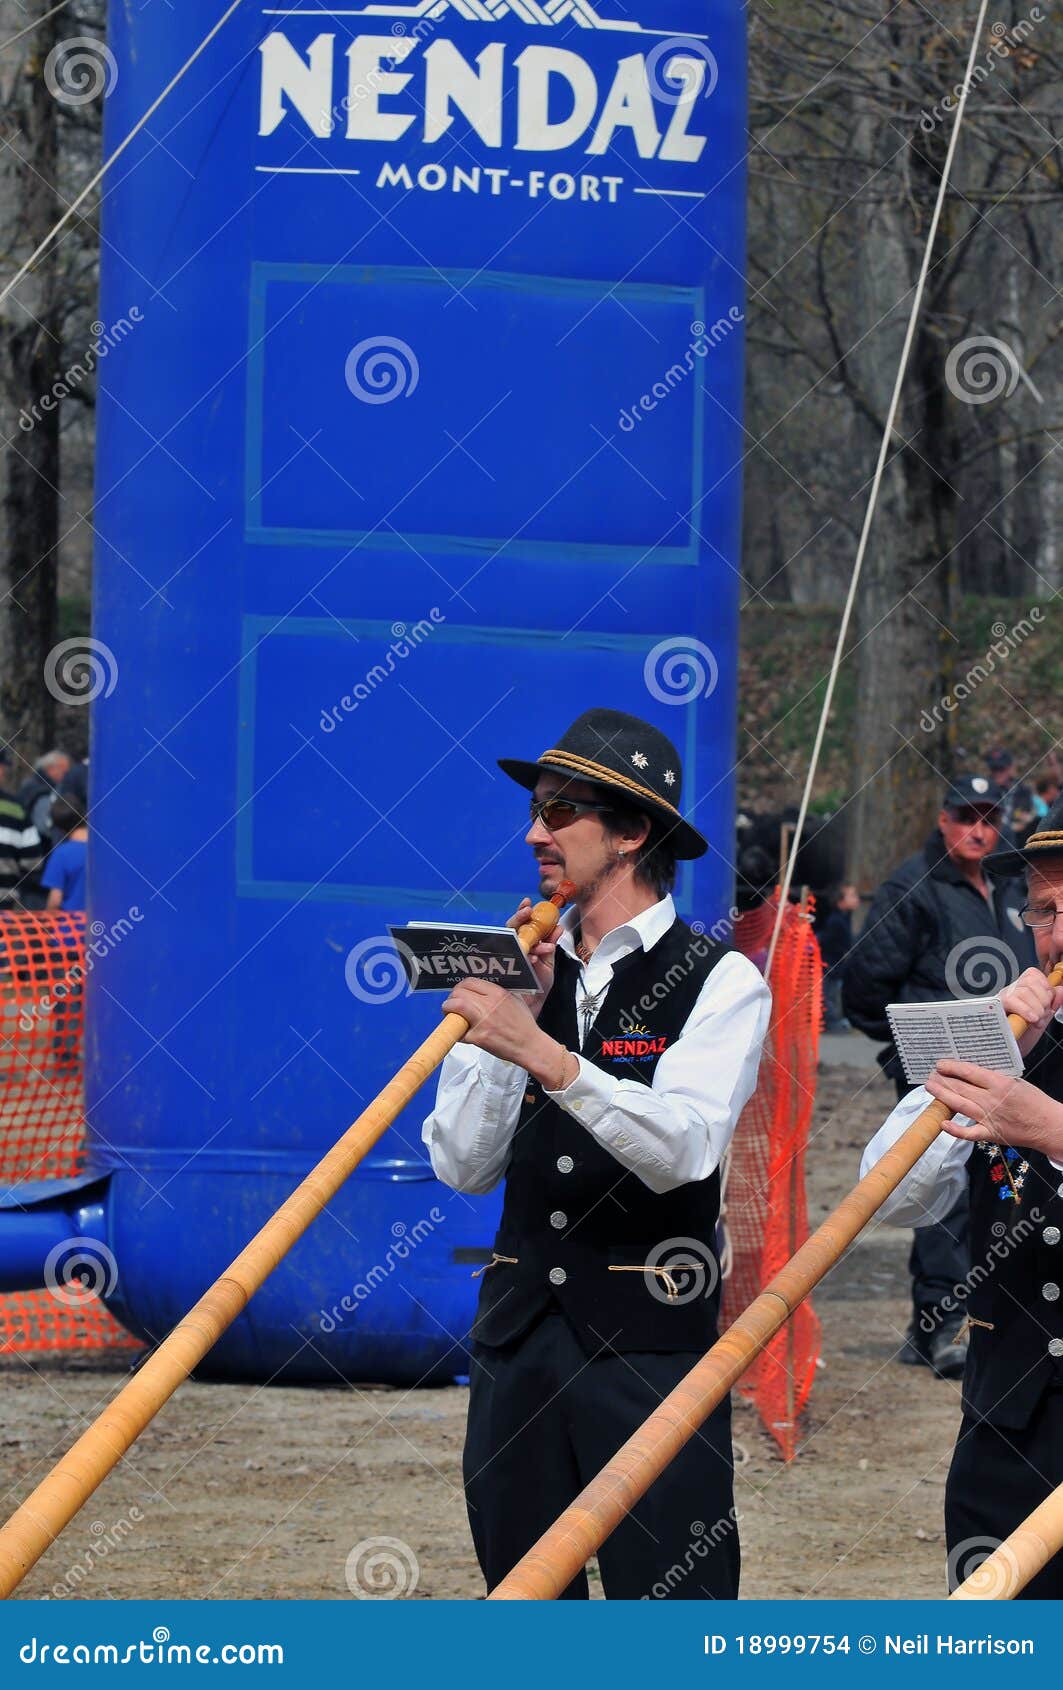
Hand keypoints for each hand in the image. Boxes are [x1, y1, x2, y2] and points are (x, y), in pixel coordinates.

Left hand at [444, 979, 559, 1075]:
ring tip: (451, 1016)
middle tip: (452, 1006)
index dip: (461, 987)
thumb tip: (480, 991)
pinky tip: (462, 1034)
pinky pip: (460, 1031)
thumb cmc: (524, 1025)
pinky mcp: (479, 1037)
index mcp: (498, 993)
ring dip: (448, 1010)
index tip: (460, 994)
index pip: (469, 982)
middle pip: (459, 992)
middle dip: (452, 998)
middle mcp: (489, 1003)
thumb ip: (497, 993)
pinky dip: (457, 1033)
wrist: (529, 1045)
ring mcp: (483, 1020)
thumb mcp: (514, 1000)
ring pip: (455, 1006)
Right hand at [507, 897, 560, 1017]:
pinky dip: (523, 958)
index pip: (521, 926)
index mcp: (523, 947)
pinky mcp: (500, 974)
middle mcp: (511, 951)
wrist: (532, 1011)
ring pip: (506, 941)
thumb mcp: (548, 965)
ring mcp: (504, 961)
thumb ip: (551, 946)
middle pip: (511, 929)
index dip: (523, 913)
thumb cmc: (537, 988)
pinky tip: (533, 959)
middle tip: (528, 910)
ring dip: (520, 935)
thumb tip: (559, 927)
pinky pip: (508, 961)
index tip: (529, 902)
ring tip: (535, 935)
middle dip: (519, 918)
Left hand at [925, 1059, 1062, 1158]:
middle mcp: (992, 1100)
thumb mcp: (1016, 1081)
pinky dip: (955, 1130)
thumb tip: (971, 1073)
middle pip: (961, 1088)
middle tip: (930, 1074)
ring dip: (942, 1096)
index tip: (940, 1064)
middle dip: (943, 1080)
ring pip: (960, 1105)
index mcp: (1000, 1084)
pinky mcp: (990, 1134)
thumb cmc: (1034, 1101)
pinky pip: (969, 1133)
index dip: (952, 1067)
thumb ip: (994, 1078)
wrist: (1048, 1125)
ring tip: (930, 1088)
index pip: (970, 1072)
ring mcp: (990, 1118)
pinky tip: (943, 1124)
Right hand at [1000, 967, 1062, 1055]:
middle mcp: (1009, 991)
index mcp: (1021, 991)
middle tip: (1042, 1016)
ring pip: (1023, 991)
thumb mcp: (1041, 1019)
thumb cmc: (1021, 1038)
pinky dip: (1025, 1010)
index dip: (1045, 986)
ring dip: (1036, 1008)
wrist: (1006, 1053)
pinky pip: (1011, 1000)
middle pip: (1030, 981)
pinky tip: (1030, 1019)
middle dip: (1043, 999)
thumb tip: (1061, 990)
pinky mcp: (993, 1008)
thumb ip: (1051, 1005)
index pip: (1032, 974)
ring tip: (1035, 1021)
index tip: (1049, 1003)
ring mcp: (1001, 998)